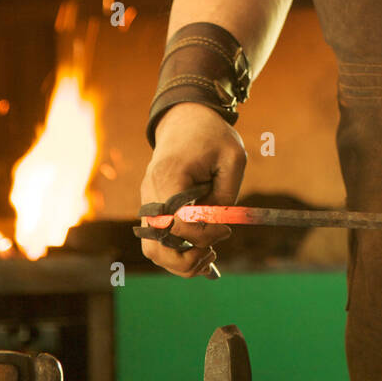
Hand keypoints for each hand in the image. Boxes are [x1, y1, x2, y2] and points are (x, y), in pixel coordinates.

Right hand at [139, 102, 246, 276]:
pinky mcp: (152, 207)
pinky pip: (157, 239)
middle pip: (156, 246)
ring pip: (152, 249)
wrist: (185, 118)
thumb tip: (217, 230)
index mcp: (169, 178)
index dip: (205, 236)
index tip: (227, 229)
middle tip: (212, 253)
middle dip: (186, 259)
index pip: (178, 224)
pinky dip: (175, 252)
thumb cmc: (212, 136)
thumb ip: (226, 197)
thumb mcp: (233, 159)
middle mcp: (151, 193)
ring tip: (206, 256)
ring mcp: (148, 201)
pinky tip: (199, 254)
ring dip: (178, 261)